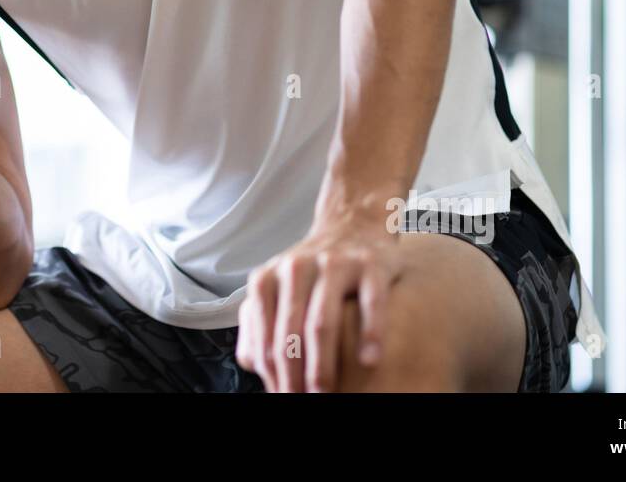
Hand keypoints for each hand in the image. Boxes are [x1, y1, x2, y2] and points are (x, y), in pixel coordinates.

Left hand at [235, 212, 400, 391]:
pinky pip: (370, 302)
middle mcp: (296, 268)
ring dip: (323, 363)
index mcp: (267, 279)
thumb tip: (255, 364)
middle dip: (294, 375)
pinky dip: (370, 333)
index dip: (272, 374)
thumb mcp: (276, 288)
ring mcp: (334, 265)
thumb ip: (259, 322)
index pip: (265, 338)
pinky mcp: (370, 265)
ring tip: (325, 391)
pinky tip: (369, 360)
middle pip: (289, 332)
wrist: (352, 222)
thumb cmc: (312, 269)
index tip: (282, 396)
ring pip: (322, 320)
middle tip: (304, 401)